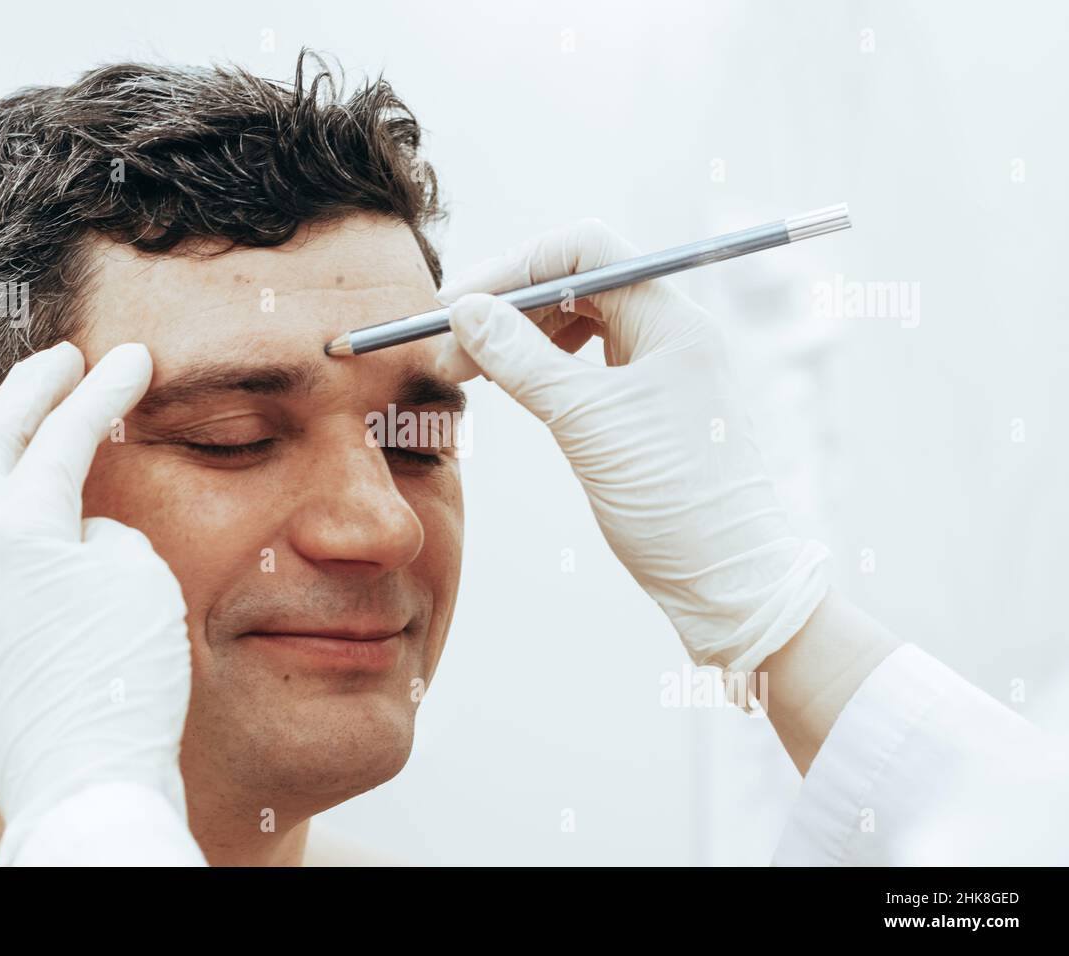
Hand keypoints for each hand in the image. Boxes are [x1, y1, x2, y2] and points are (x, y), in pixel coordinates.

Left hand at [0, 342, 192, 845]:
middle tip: (63, 359)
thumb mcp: (139, 579)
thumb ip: (103, 533)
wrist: (86, 782)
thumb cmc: (124, 683)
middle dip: (29, 395)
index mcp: (15, 529)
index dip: (104, 391)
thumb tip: (79, 537)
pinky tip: (6, 525)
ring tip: (16, 431)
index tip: (134, 358)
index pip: (63, 437)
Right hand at [435, 219, 829, 689]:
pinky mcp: (647, 410)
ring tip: (475, 370)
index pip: (586, 252)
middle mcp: (669, 335)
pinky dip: (544, 369)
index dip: (516, 268)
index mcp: (671, 321)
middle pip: (578, 285)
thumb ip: (522, 359)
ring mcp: (660, 372)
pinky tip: (515, 388)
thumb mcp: (586, 422)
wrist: (728, 582)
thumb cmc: (675, 501)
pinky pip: (587, 366)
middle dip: (511, 306)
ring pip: (579, 325)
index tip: (460, 303)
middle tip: (452, 345)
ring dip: (522, 337)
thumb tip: (467, 309)